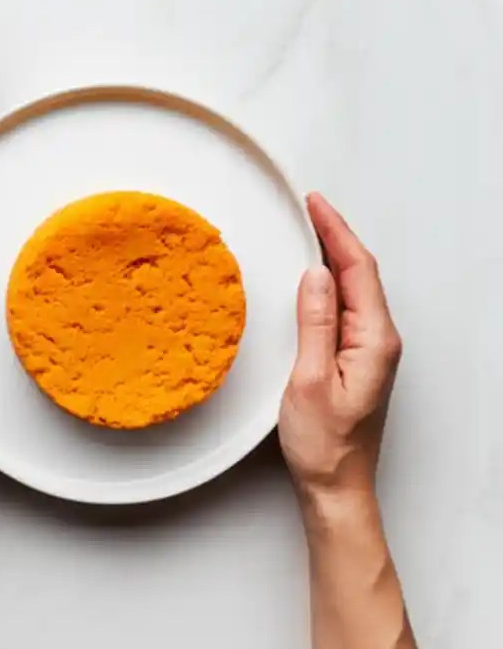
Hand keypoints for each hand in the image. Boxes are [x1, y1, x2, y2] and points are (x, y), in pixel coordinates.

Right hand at [280, 193, 402, 499]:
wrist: (336, 485)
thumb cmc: (324, 443)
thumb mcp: (309, 380)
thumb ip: (316, 324)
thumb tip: (317, 275)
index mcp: (374, 340)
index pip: (358, 270)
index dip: (336, 232)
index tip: (314, 205)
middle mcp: (379, 340)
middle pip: (361, 273)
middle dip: (336, 236)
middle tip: (309, 208)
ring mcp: (370, 349)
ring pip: (355, 289)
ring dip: (333, 256)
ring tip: (309, 231)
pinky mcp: (357, 358)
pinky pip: (346, 308)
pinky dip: (330, 283)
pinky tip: (313, 278)